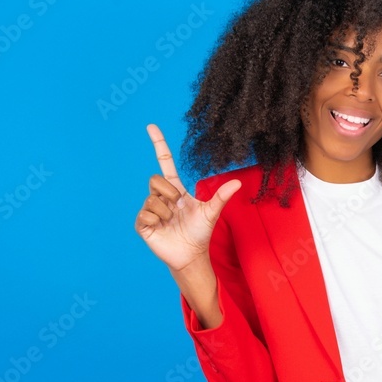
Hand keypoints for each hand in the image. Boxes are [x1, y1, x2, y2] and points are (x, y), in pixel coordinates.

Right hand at [134, 123, 241, 271]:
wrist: (191, 255)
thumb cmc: (200, 232)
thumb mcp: (211, 212)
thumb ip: (221, 196)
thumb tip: (238, 182)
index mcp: (176, 190)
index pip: (165, 163)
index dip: (159, 145)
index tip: (151, 126)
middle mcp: (162, 196)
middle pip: (155, 179)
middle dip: (168, 192)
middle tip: (178, 208)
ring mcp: (151, 209)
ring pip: (152, 198)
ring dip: (165, 211)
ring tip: (172, 222)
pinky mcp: (143, 224)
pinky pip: (145, 214)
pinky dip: (156, 221)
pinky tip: (162, 228)